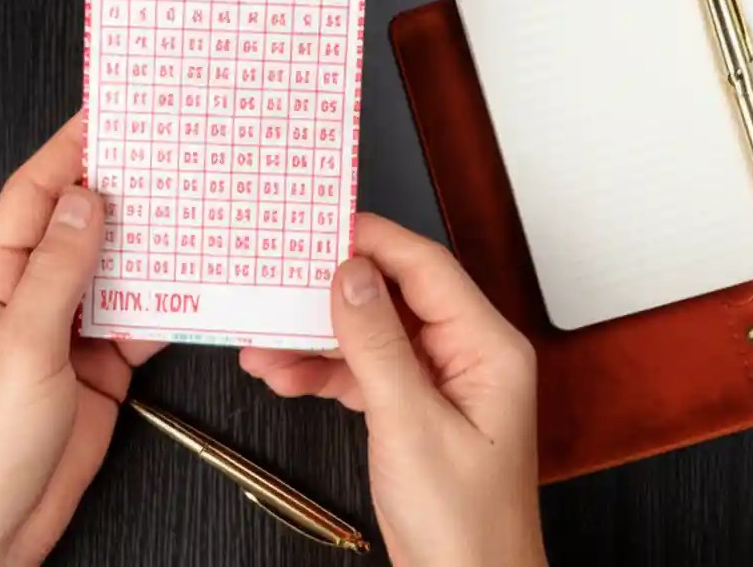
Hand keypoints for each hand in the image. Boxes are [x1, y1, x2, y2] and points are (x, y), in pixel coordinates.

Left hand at [0, 114, 163, 566]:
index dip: (68, 152)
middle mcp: (28, 301)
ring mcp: (64, 335)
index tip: (106, 116)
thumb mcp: (20, 348)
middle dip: (119, 192)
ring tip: (188, 214)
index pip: (31, 197)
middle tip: (164, 158)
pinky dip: (166, 306)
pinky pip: (137, 322)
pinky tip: (191, 291)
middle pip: (77, 228)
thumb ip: (56, 272)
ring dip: (148, 249)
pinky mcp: (97, 369)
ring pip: (114, 273)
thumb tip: (82, 205)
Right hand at [240, 214, 545, 566]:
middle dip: (330, 297)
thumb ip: (377, 345)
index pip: (426, 269)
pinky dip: (324, 373)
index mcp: (488, 349)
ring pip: (371, 337)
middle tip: (279, 284)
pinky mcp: (416, 409)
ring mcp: (441, 382)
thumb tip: (351, 275)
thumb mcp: (410, 426)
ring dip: (316, 341)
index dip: (373, 241)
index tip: (322, 227)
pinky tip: (286, 376)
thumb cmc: (464, 525)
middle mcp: (468, 356)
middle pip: (393, 298)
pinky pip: (365, 372)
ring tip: (265, 345)